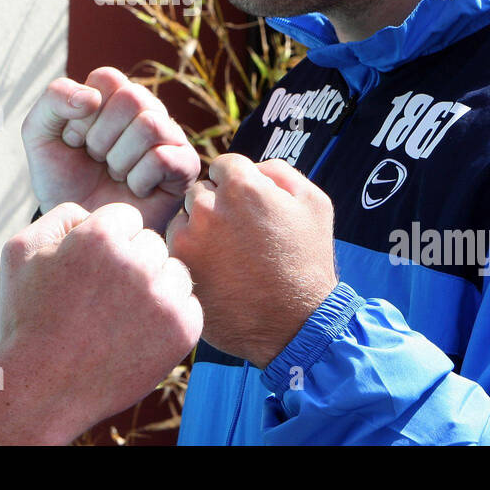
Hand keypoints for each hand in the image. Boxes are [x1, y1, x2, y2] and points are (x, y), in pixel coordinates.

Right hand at [0, 201, 202, 439]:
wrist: (42, 390)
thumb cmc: (27, 318)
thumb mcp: (20, 251)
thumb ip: (59, 215)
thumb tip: (93, 210)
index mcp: (101, 236)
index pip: (127, 218)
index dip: (108, 242)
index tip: (91, 269)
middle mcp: (137, 262)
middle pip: (153, 244)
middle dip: (133, 263)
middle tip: (104, 297)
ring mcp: (163, 299)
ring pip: (175, 272)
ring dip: (156, 287)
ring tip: (121, 315)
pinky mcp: (182, 331)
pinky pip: (189, 306)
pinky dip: (170, 318)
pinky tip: (139, 333)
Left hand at [21, 67, 198, 231]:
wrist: (81, 230)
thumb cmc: (65, 181)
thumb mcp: (41, 135)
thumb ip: (53, 100)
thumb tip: (91, 96)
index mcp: (116, 96)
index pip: (107, 78)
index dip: (83, 115)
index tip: (75, 141)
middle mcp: (148, 109)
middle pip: (132, 98)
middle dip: (101, 138)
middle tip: (96, 161)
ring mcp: (170, 136)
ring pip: (149, 125)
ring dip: (119, 160)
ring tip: (115, 175)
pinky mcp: (186, 166)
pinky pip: (162, 158)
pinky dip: (137, 180)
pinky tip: (134, 189)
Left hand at [166, 154, 337, 368]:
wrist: (295, 323)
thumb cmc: (307, 262)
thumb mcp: (314, 203)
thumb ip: (279, 171)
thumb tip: (252, 168)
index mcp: (243, 186)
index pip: (223, 166)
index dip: (238, 186)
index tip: (249, 210)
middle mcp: (210, 207)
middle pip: (200, 190)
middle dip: (217, 206)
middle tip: (240, 236)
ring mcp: (190, 238)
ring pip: (184, 218)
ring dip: (200, 229)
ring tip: (229, 256)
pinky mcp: (179, 267)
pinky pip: (175, 248)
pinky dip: (191, 255)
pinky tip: (216, 272)